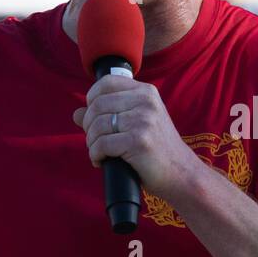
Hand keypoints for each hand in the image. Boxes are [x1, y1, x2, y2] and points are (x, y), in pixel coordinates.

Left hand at [72, 73, 202, 201]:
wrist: (181, 174)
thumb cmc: (156, 150)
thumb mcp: (136, 124)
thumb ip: (108, 114)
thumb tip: (76, 113)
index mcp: (146, 92)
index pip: (106, 82)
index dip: (91, 99)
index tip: (93, 117)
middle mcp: (145, 102)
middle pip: (97, 105)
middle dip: (88, 126)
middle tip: (95, 141)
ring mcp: (143, 120)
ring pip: (97, 125)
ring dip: (91, 143)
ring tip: (99, 153)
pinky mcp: (138, 141)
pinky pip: (102, 144)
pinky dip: (95, 155)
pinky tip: (101, 161)